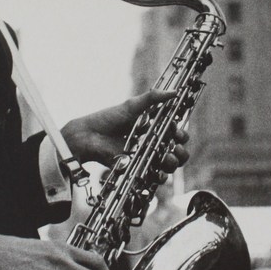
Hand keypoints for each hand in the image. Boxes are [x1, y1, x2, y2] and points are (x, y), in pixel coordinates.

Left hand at [61, 90, 189, 175]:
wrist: (89, 136)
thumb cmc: (109, 118)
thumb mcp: (132, 106)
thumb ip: (153, 98)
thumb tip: (174, 92)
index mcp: (155, 128)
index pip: (176, 134)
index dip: (181, 135)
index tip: (176, 132)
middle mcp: (153, 143)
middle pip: (177, 152)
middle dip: (181, 152)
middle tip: (176, 148)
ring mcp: (146, 158)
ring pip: (169, 165)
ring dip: (173, 164)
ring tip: (167, 159)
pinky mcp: (137, 169)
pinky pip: (154, 177)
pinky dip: (160, 177)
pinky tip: (158, 173)